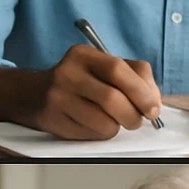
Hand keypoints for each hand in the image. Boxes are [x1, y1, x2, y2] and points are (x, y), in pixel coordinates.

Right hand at [31, 44, 163, 139]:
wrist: (34, 94)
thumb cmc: (83, 81)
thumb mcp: (106, 67)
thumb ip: (137, 77)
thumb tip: (154, 102)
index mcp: (84, 55)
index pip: (118, 70)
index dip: (142, 92)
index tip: (153, 108)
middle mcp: (67, 73)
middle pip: (112, 99)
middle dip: (134, 115)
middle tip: (138, 120)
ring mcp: (57, 97)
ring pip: (103, 121)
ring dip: (118, 126)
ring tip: (115, 121)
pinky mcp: (53, 119)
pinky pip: (90, 134)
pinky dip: (102, 133)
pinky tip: (95, 124)